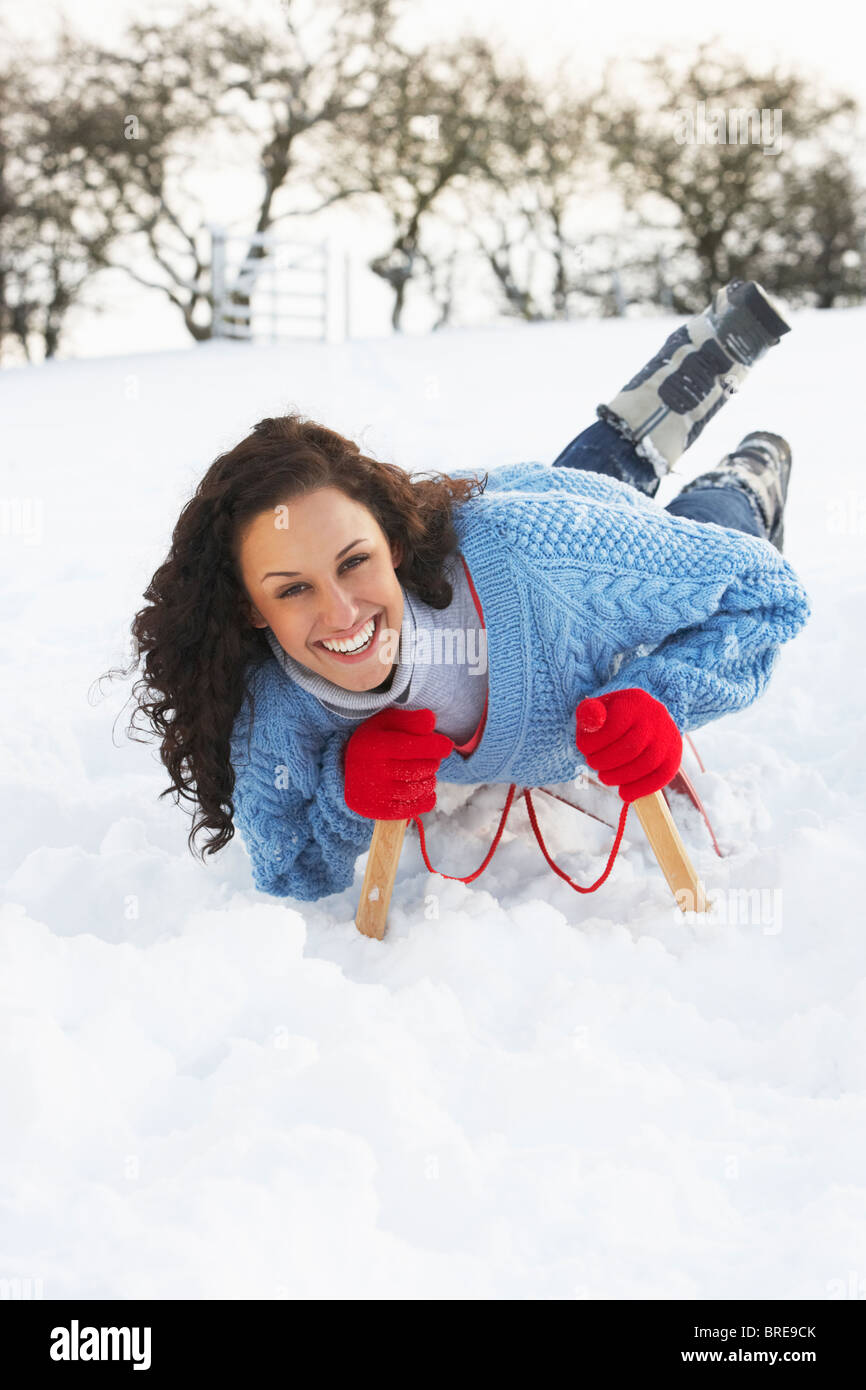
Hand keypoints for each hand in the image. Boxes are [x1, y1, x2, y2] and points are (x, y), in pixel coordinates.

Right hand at [343, 707, 454, 819]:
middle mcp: (371, 771)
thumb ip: (410, 720)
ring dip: (430, 780)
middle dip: (432, 763)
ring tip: (426, 772)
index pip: (409, 746)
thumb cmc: (375, 741)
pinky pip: (413, 808)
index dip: (433, 746)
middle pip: (417, 769)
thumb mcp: (388, 724)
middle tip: (432, 759)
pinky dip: (426, 799)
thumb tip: (431, 721)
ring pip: (417, 789)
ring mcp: (374, 794)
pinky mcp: (379, 811)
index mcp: (372, 746)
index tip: (448, 745)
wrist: (347, 769)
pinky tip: (425, 789)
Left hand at [575, 688, 681, 802]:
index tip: (584, 750)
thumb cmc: (613, 716)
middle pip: (631, 748)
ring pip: (646, 764)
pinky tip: (625, 793)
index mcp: (635, 701)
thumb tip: (593, 721)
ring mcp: (668, 736)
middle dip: (605, 762)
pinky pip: (661, 777)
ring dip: (620, 777)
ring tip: (606, 777)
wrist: (643, 719)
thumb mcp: (599, 708)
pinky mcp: (674, 755)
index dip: (594, 743)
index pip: (614, 726)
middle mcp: (656, 716)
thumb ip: (589, 713)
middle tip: (593, 765)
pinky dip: (641, 789)